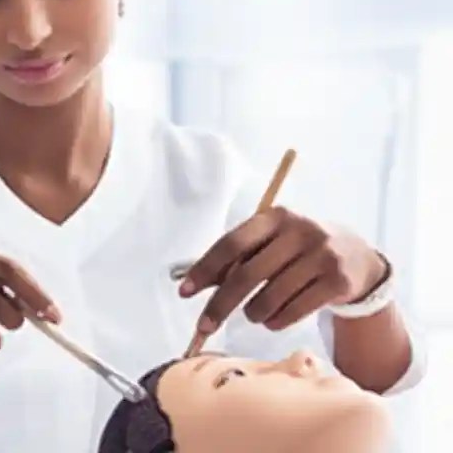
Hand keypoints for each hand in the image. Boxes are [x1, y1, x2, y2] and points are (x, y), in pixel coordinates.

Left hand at [180, 206, 387, 334]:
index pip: (231, 244)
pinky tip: (274, 319)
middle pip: (247, 274)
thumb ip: (238, 258)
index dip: (205, 269)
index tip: (184, 292)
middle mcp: (299, 231)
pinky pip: (294, 311)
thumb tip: (194, 282)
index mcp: (274, 217)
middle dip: (221, 304)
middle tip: (204, 325)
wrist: (358, 257)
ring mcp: (321, 255)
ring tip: (253, 314)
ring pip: (270, 297)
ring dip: (253, 314)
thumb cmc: (299, 250)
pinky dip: (276, 321)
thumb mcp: (271, 243)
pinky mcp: (337, 280)